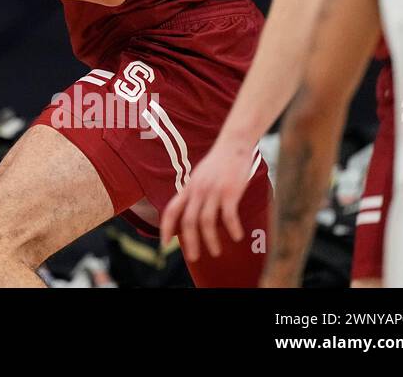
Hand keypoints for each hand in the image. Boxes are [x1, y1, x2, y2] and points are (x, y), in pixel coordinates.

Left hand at [158, 136, 255, 261]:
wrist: (233, 144)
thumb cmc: (219, 163)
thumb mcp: (200, 177)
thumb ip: (195, 193)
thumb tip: (192, 213)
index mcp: (189, 188)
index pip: (171, 210)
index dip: (166, 228)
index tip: (165, 244)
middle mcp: (197, 191)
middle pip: (188, 221)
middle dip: (189, 242)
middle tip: (193, 258)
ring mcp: (213, 191)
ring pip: (206, 221)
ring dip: (210, 240)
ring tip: (215, 252)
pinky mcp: (230, 191)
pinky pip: (228, 215)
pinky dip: (231, 228)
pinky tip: (237, 237)